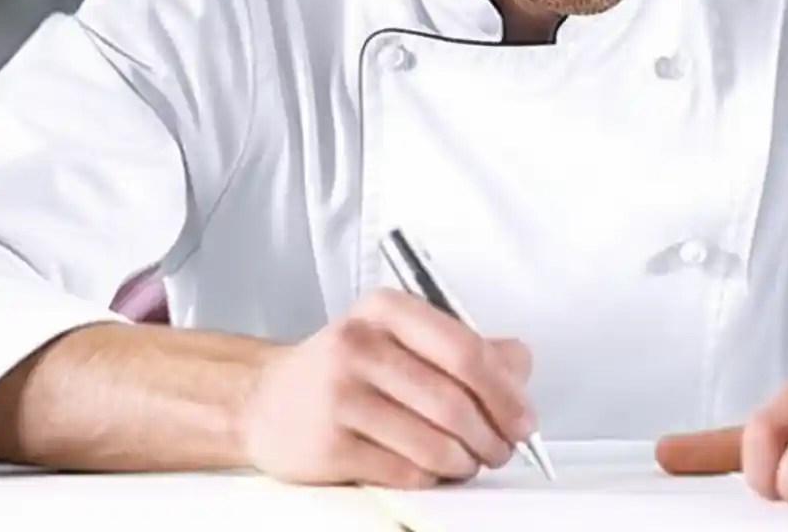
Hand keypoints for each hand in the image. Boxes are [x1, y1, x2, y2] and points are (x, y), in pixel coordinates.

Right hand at [240, 289, 533, 487]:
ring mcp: (339, 396)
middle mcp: (359, 346)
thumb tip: (519, 366)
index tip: (522, 417)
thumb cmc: (342, 369)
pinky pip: (406, 472)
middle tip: (502, 448)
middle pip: (454, 402)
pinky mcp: (329, 445)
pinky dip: (432, 477)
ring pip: (434, 443)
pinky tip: (431, 469)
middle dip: (492, 435)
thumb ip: (463, 347)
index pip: (466, 350)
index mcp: (386, 310)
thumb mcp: (399, 337)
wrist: (265, 401)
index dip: (505, 392)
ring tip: (468, 461)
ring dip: (465, 462)